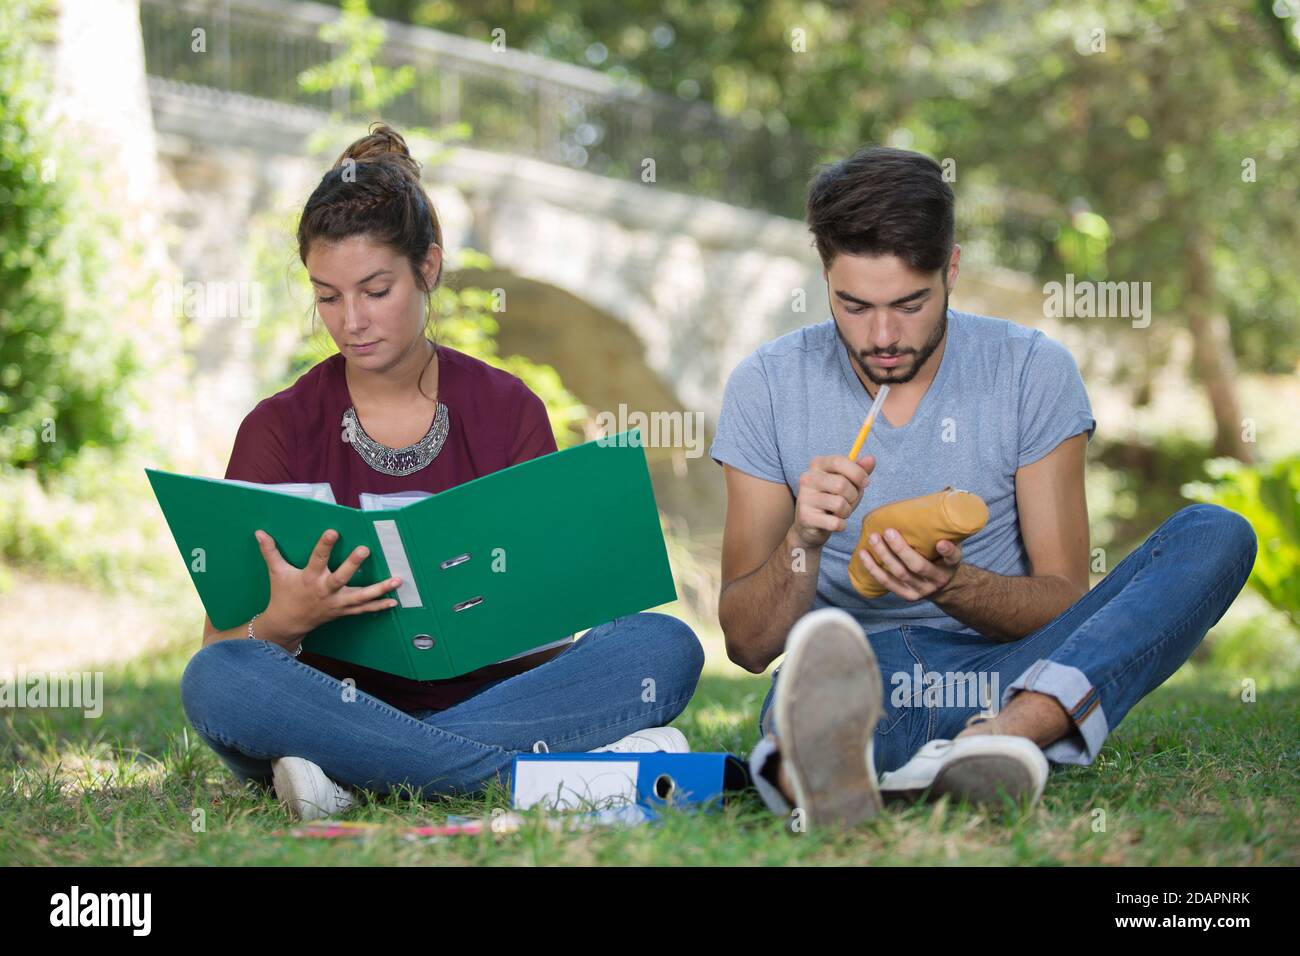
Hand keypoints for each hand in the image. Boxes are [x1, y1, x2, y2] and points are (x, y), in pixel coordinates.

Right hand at [253, 528, 401, 648]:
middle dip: (352, 564)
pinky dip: (379, 606)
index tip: (333, 531)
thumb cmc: (283, 595)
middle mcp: (325, 590)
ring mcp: (336, 603)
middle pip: (341, 577)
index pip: (317, 558)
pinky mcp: (344, 611)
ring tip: (397, 580)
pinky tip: (394, 601)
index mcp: (309, 578)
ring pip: (360, 596)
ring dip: (379, 589)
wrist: (288, 623)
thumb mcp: (277, 573)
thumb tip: (259, 532)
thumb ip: (270, 552)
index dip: (324, 545)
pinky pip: (364, 609)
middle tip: (365, 550)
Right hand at [792, 454, 874, 549]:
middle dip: (853, 496)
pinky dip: (841, 525)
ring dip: (847, 511)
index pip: (838, 461)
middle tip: (849, 501)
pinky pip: (835, 522)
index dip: (857, 472)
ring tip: (840, 512)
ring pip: (839, 504)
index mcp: (817, 464)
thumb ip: (859, 470)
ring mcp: (804, 498)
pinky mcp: (806, 517)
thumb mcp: (848, 482)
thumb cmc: (832, 498)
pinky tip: (835, 523)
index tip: (866, 482)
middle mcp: (807, 478)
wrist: (811, 524)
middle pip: (841, 484)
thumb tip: (871, 459)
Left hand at [857, 528, 962, 600]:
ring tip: (873, 539)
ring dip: (884, 556)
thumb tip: (939, 493)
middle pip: (918, 566)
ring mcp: (921, 590)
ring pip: (900, 574)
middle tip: (888, 532)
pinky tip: (863, 555)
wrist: (941, 584)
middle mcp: (938, 579)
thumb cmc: (940, 556)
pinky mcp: (907, 596)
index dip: (948, 551)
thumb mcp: (949, 543)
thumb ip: (942, 527)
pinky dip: (873, 569)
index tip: (941, 543)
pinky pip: (887, 583)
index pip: (953, 557)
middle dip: (901, 550)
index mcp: (951, 565)